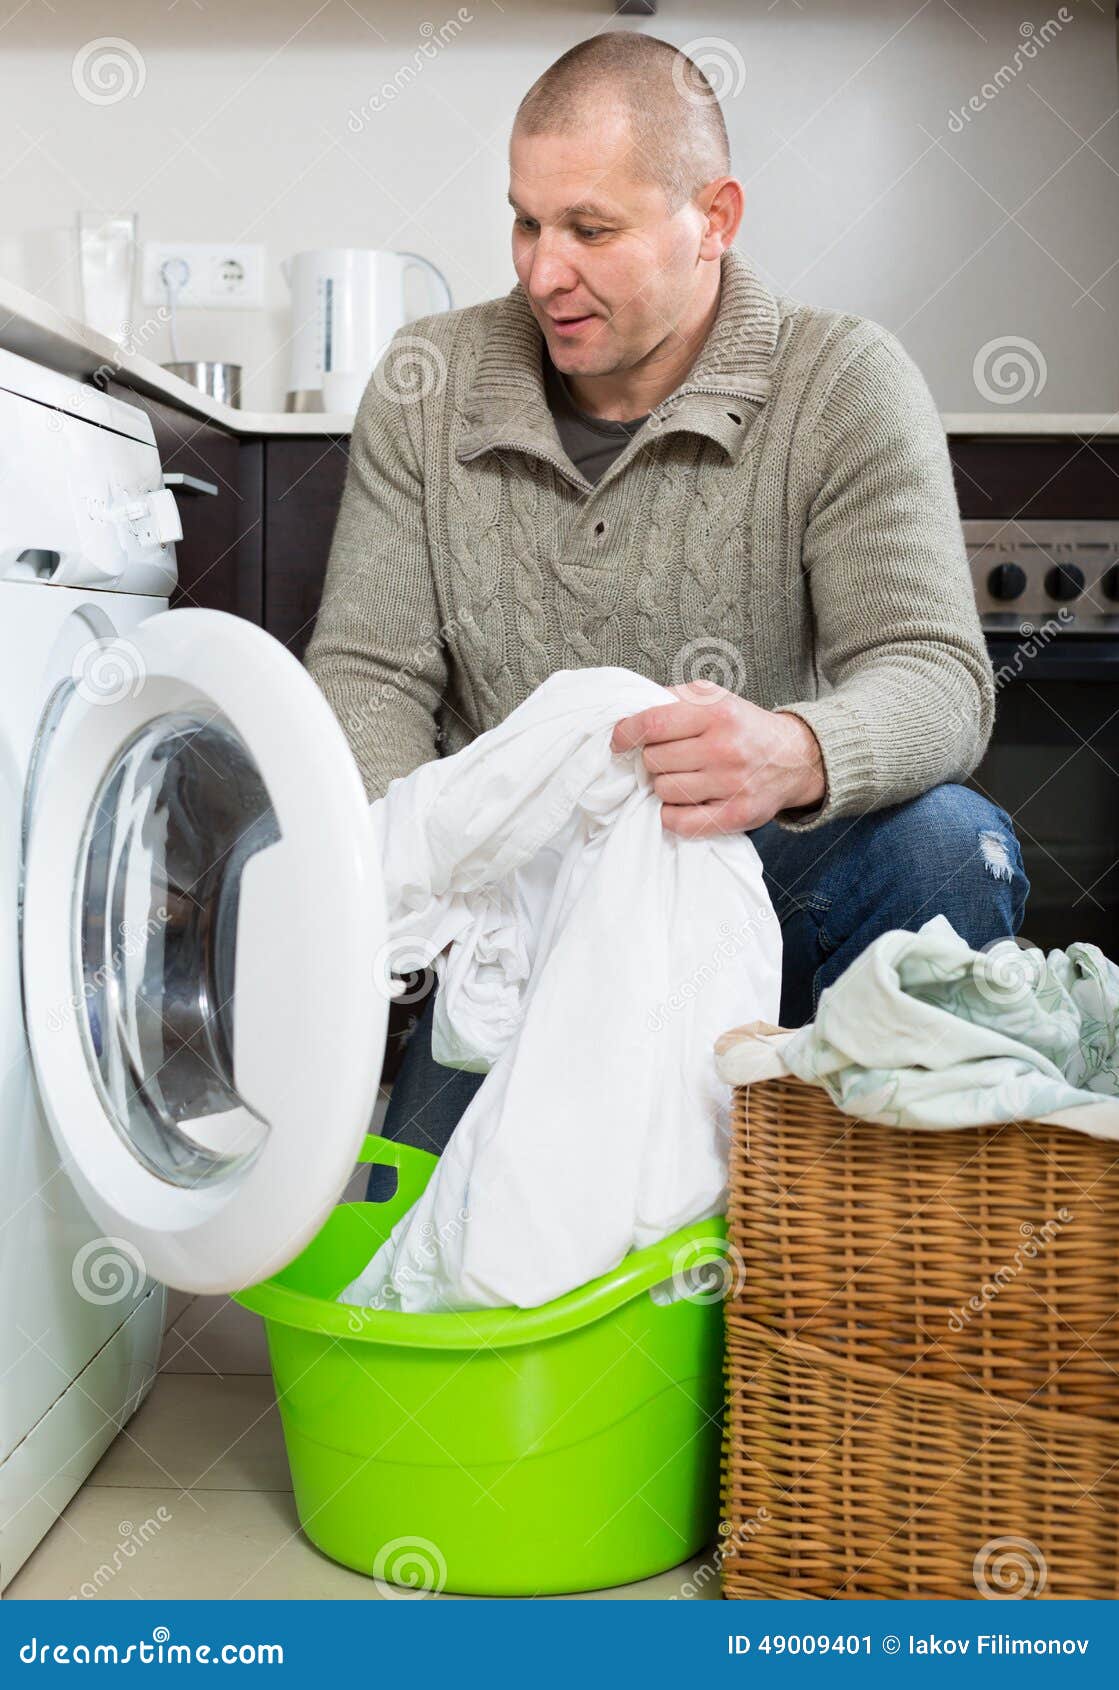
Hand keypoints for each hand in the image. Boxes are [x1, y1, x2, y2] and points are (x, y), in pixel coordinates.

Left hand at [610, 680, 825, 837]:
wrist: (795, 758)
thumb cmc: (743, 727)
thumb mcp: (714, 699)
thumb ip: (673, 699)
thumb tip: (628, 712)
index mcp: (716, 713)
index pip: (653, 723)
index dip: (626, 733)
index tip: (619, 741)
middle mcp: (725, 747)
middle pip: (654, 760)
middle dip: (653, 759)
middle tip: (669, 758)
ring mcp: (731, 784)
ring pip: (664, 791)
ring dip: (664, 786)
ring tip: (683, 777)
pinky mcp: (736, 814)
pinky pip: (680, 822)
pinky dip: (672, 815)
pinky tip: (682, 803)